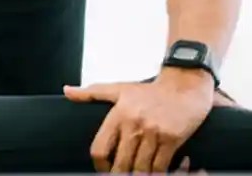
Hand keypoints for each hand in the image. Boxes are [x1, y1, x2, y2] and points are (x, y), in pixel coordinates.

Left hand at [64, 69, 213, 172]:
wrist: (184, 85)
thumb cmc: (150, 90)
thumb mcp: (119, 89)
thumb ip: (91, 93)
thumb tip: (66, 91)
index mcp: (118, 114)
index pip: (100, 148)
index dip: (99, 166)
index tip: (104, 169)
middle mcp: (134, 124)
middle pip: (120, 163)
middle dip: (119, 174)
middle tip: (121, 174)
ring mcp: (153, 132)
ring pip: (140, 168)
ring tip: (136, 175)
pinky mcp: (172, 139)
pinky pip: (160, 166)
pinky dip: (157, 174)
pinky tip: (154, 173)